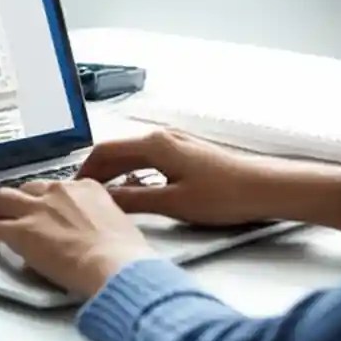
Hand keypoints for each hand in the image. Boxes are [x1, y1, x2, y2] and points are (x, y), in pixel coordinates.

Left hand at [0, 179, 156, 297]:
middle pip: (28, 188)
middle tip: (20, 217)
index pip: (57, 187)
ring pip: (4, 198)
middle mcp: (58, 191)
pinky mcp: (21, 231)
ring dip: (0, 212)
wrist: (114, 263)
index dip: (49, 202)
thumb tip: (90, 233)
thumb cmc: (125, 252)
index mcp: (85, 187)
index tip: (49, 214)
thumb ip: (98, 220)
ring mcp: (37, 209)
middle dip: (23, 202)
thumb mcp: (118, 222)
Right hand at [77, 130, 340, 230]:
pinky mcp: (189, 154)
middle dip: (98, 173)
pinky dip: (136, 175)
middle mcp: (163, 138)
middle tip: (83, 196)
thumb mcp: (172, 203)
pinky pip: (151, 161)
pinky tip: (139, 194)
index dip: (85, 170)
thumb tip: (102, 202)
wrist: (268, 188)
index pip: (105, 151)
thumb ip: (133, 201)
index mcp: (154, 145)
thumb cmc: (225, 195)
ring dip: (117, 175)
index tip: (72, 189)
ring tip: (106, 199)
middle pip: (118, 152)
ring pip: (134, 157)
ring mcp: (178, 144)